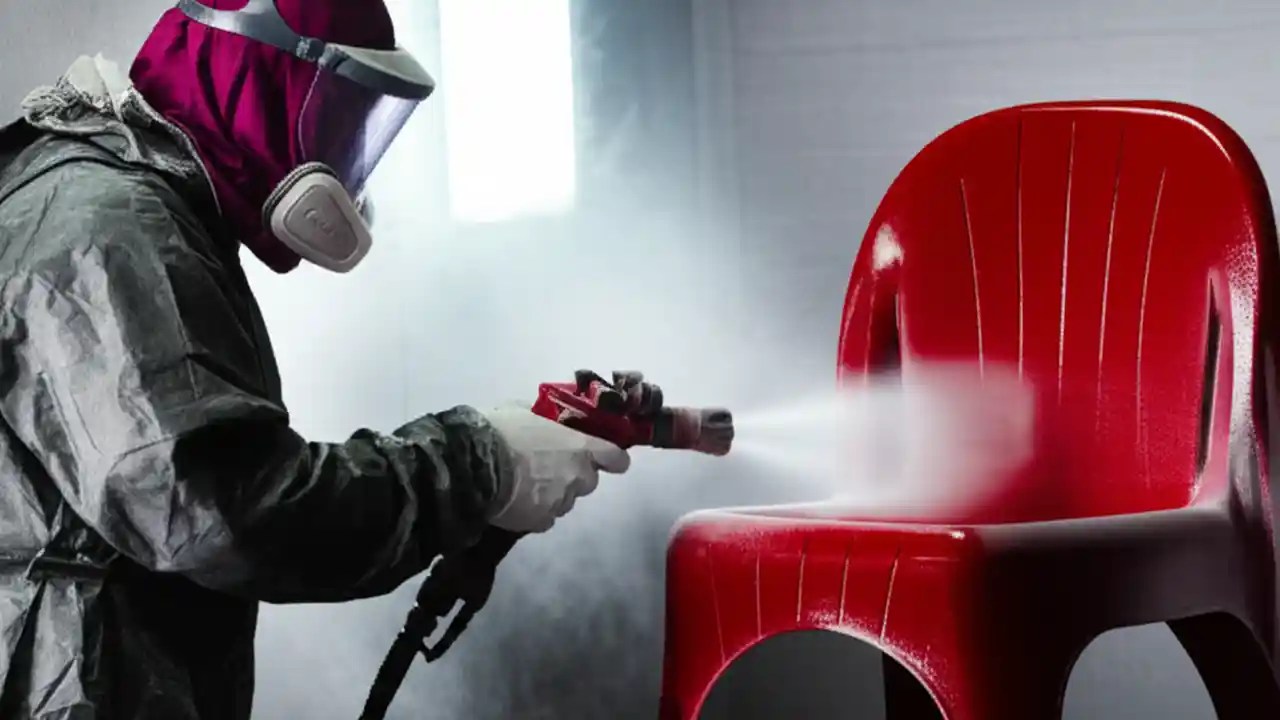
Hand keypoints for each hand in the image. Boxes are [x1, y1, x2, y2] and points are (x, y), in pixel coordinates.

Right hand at [483, 405, 630, 532]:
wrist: (474, 465)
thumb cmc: (501, 431)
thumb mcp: (524, 410)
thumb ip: (544, 418)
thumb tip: (543, 419)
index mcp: (581, 447)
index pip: (616, 458)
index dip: (612, 458)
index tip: (606, 458)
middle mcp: (578, 477)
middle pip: (588, 481)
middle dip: (574, 475)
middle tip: (548, 466)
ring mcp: (561, 503)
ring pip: (565, 500)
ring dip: (553, 493)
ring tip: (524, 485)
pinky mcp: (540, 522)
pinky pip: (546, 518)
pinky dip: (536, 512)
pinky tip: (517, 502)